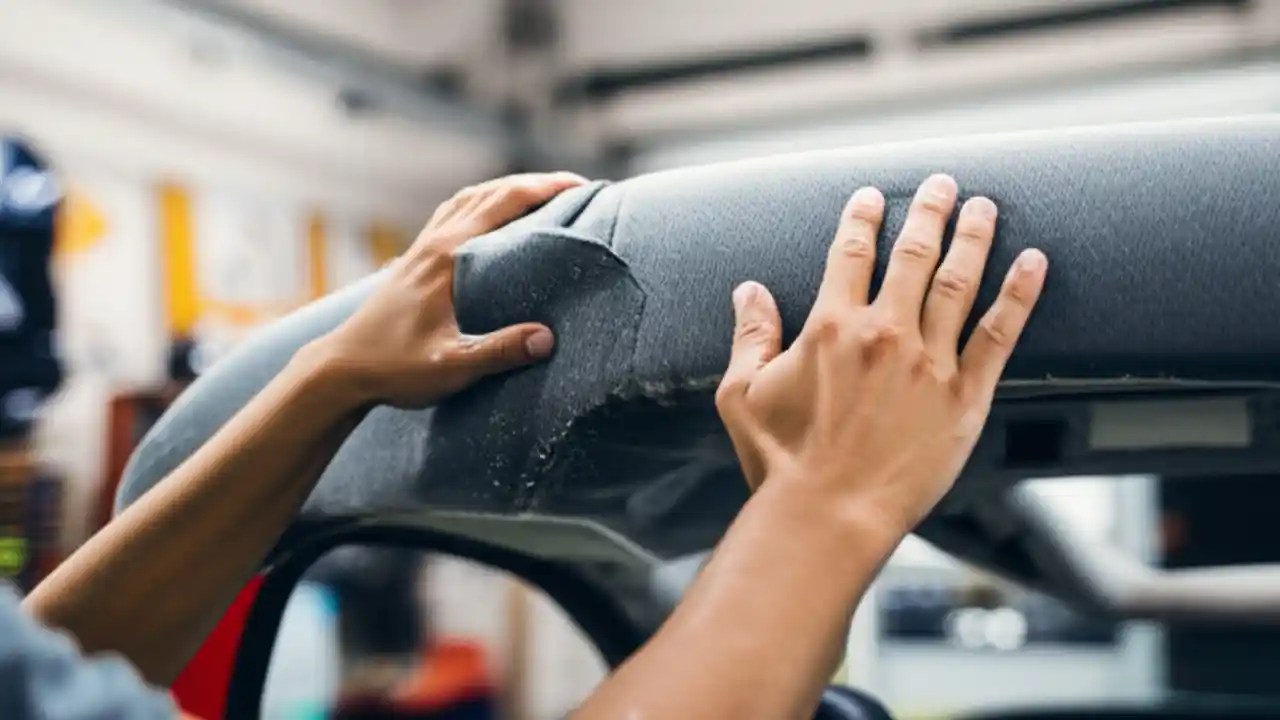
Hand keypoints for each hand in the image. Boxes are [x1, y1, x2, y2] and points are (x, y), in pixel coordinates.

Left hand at [311, 171, 585, 408]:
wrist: (341, 370)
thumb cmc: (393, 369)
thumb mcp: (450, 367)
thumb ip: (498, 352)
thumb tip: (548, 338)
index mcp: (448, 257)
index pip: (504, 204)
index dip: (546, 189)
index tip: (583, 188)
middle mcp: (434, 243)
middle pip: (491, 192)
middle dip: (537, 183)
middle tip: (578, 187)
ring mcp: (421, 249)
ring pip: (470, 198)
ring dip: (508, 188)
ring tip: (543, 195)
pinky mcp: (414, 260)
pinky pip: (452, 214)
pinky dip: (481, 203)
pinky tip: (491, 217)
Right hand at [715, 174, 1046, 534]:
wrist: (829, 516)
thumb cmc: (781, 462)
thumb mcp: (742, 395)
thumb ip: (750, 336)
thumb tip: (750, 291)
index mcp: (832, 328)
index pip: (851, 254)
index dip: (862, 218)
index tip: (872, 196)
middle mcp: (885, 334)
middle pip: (913, 254)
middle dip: (928, 211)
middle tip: (942, 183)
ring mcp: (931, 363)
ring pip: (959, 282)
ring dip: (973, 237)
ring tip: (984, 206)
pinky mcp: (965, 397)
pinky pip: (1000, 335)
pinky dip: (1019, 295)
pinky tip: (1034, 263)